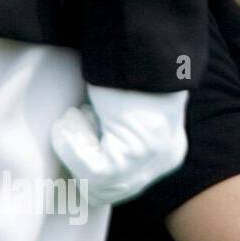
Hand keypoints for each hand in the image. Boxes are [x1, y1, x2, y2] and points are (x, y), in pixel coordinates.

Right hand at [51, 85, 188, 206]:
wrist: (141, 46)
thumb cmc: (123, 75)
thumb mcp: (123, 117)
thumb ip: (114, 143)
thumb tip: (81, 173)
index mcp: (166, 153)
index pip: (118, 189)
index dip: (84, 169)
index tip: (75, 134)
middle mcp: (165, 161)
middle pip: (104, 194)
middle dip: (79, 162)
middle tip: (77, 123)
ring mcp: (153, 160)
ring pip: (94, 185)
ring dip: (75, 148)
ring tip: (80, 114)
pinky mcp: (137, 154)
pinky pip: (91, 170)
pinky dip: (73, 143)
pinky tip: (78, 114)